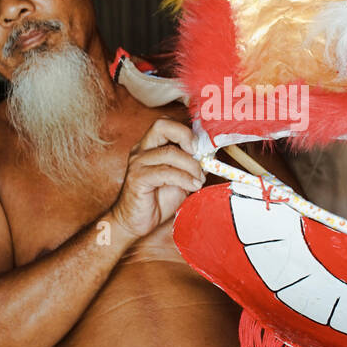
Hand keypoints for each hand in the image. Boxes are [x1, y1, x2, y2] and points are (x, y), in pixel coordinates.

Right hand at [107, 117, 204, 238]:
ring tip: (199, 179)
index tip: (202, 148)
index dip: (187, 131)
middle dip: (185, 136)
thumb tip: (210, 156)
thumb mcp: (180, 178)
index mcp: (150, 146)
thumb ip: (190, 165)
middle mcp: (141, 150)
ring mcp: (137, 163)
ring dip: (191, 165)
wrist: (136, 222)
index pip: (167, 124)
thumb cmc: (157, 200)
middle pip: (162, 125)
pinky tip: (192, 186)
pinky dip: (184, 178)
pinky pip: (165, 172)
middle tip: (199, 154)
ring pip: (169, 152)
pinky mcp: (138, 178)